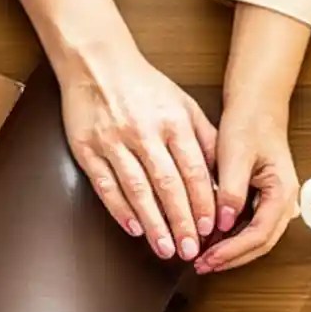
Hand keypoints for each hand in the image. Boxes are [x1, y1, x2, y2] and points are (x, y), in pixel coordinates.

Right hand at [60, 52, 217, 260]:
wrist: (96, 63)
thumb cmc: (143, 85)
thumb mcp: (183, 103)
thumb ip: (204, 138)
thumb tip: (222, 175)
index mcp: (172, 121)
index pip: (193, 170)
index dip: (203, 202)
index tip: (210, 227)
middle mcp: (144, 132)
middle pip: (167, 185)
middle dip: (181, 221)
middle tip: (190, 249)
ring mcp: (114, 142)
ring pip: (137, 190)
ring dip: (153, 223)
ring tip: (165, 248)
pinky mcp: (88, 149)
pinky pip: (106, 185)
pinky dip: (120, 209)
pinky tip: (133, 228)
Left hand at [195, 107, 299, 272]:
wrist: (256, 106)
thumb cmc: (250, 123)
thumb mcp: (236, 154)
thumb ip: (231, 190)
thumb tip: (222, 222)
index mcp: (282, 191)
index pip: (260, 233)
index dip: (234, 250)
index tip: (210, 257)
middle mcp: (283, 201)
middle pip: (261, 243)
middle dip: (232, 258)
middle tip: (203, 264)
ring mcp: (273, 202)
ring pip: (255, 239)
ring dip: (231, 251)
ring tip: (203, 257)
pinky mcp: (261, 200)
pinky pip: (249, 227)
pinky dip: (230, 238)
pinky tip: (210, 240)